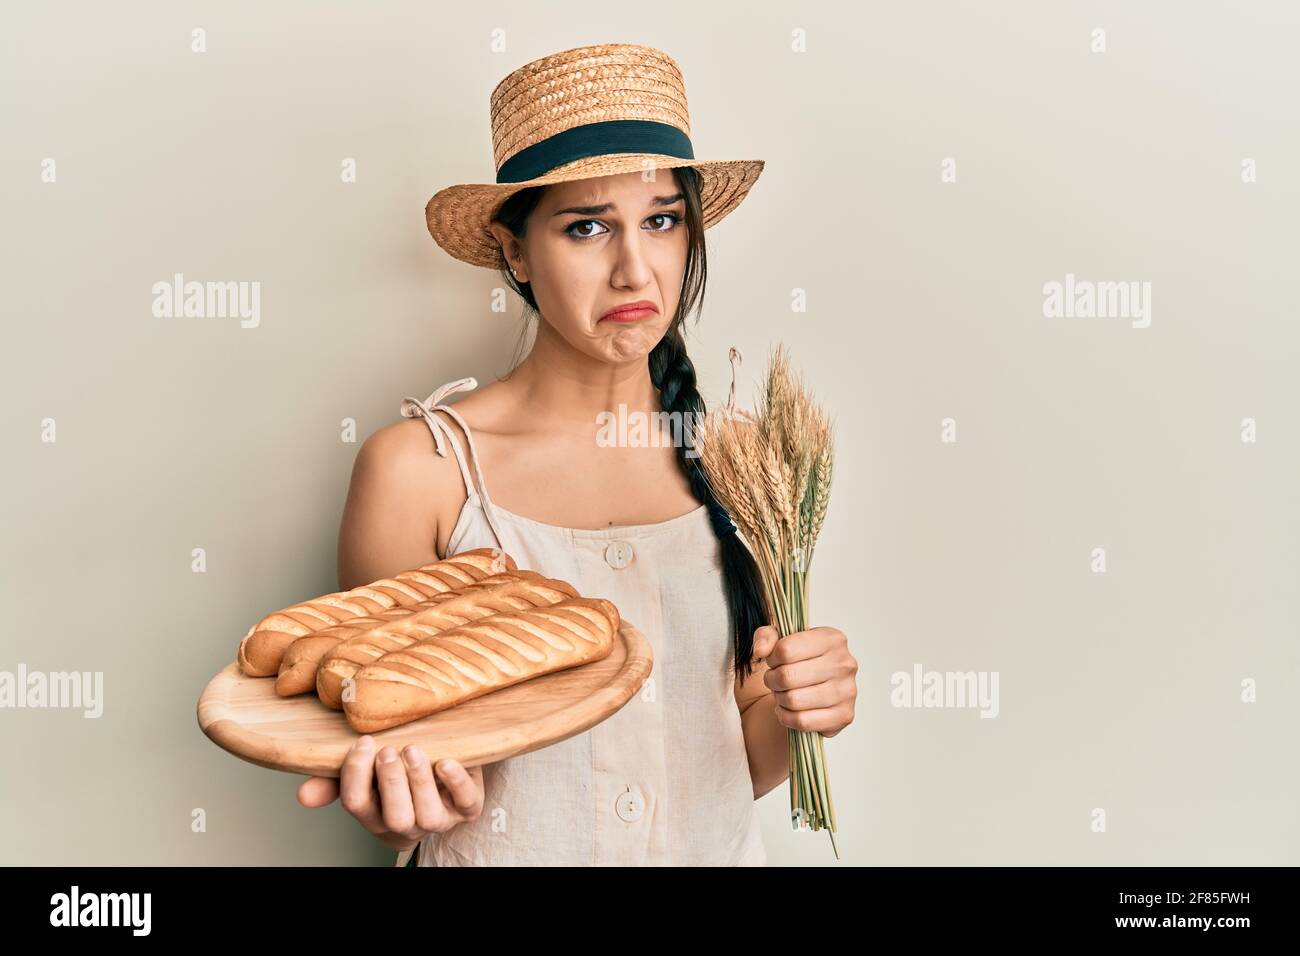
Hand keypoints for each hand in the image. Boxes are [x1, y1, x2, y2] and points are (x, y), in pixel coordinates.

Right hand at [296, 736, 484, 851]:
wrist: (444, 777)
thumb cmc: (398, 773)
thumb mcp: (367, 774)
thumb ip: (336, 780)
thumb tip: (302, 795)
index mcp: (375, 814)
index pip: (357, 803)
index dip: (356, 774)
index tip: (363, 742)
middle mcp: (406, 823)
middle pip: (394, 816)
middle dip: (390, 783)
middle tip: (389, 750)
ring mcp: (439, 819)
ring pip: (428, 815)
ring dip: (419, 781)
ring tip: (413, 750)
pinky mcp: (468, 808)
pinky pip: (466, 804)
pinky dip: (457, 783)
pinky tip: (447, 762)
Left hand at [752, 624, 856, 737]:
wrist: (818, 685)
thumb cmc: (800, 659)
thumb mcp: (781, 639)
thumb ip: (765, 636)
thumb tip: (761, 650)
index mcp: (832, 638)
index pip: (786, 650)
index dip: (771, 658)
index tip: (774, 661)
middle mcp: (845, 663)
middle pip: (788, 676)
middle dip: (772, 680)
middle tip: (775, 680)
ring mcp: (847, 691)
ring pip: (794, 700)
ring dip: (779, 699)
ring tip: (782, 693)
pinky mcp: (844, 715)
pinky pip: (803, 721)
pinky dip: (787, 717)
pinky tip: (788, 709)